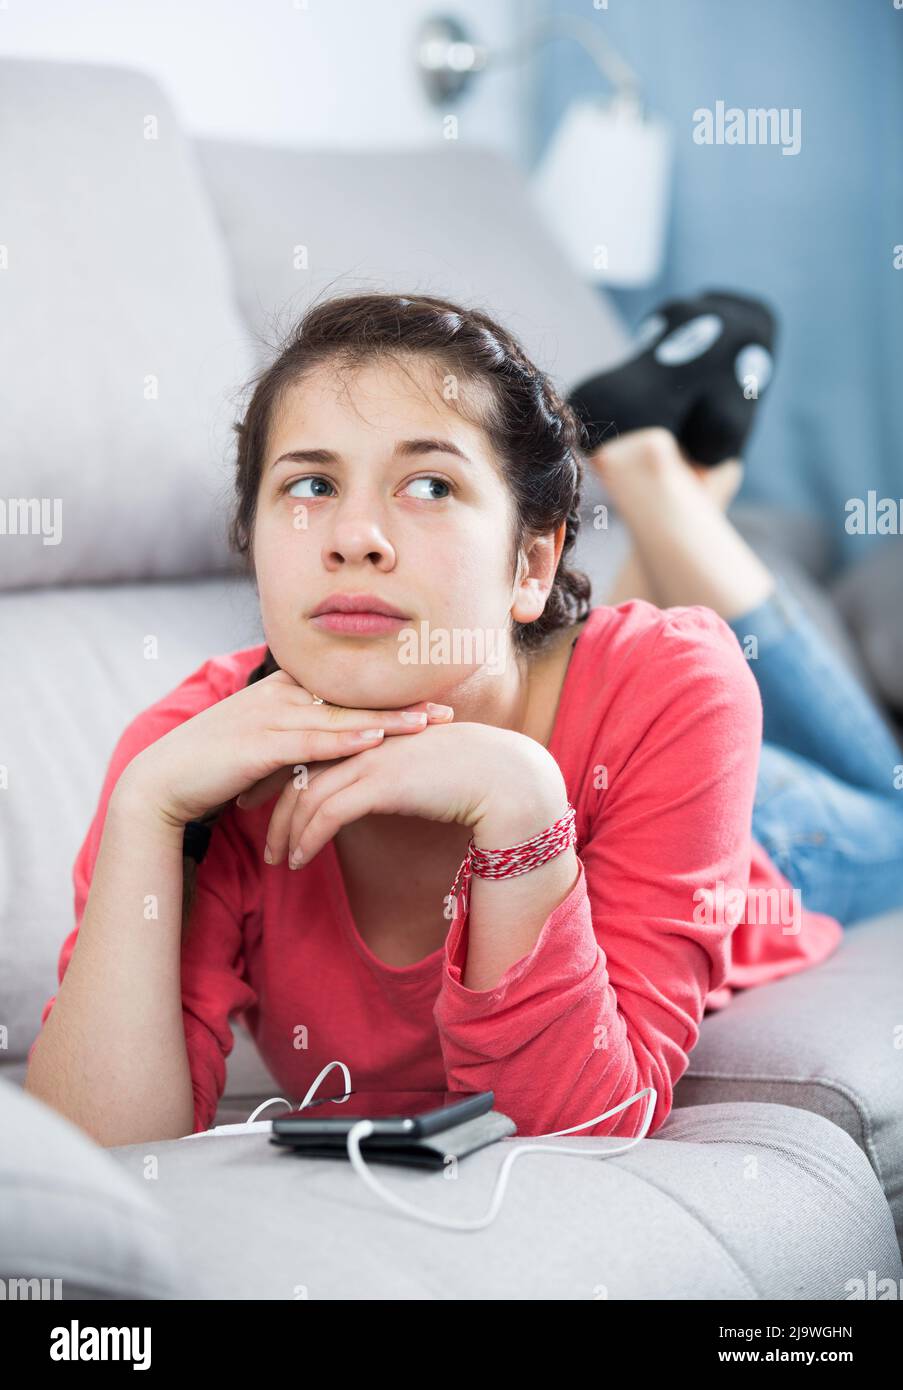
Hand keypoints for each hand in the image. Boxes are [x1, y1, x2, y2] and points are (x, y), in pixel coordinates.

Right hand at [117, 668, 453, 828]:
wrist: (162, 783)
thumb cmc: (213, 768)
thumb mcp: (262, 749)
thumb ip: (296, 744)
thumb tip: (327, 755)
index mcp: (282, 691)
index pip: (346, 691)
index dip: (389, 696)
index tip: (430, 700)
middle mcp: (280, 695)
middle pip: (352, 698)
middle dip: (400, 705)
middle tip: (446, 711)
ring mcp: (269, 716)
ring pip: (341, 716)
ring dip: (387, 720)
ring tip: (428, 724)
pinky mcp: (259, 743)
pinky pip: (312, 740)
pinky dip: (346, 739)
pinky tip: (376, 739)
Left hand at [248, 720, 567, 868]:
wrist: (499, 776)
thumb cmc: (463, 773)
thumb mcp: (412, 768)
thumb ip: (384, 771)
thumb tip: (366, 790)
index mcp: (367, 729)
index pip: (307, 745)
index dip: (278, 768)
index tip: (258, 788)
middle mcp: (362, 740)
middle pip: (296, 769)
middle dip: (269, 800)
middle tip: (249, 823)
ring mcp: (370, 760)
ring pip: (307, 796)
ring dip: (285, 832)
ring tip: (275, 859)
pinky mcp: (380, 784)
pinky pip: (328, 814)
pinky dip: (307, 839)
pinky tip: (299, 859)